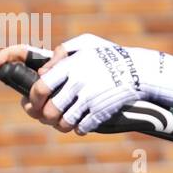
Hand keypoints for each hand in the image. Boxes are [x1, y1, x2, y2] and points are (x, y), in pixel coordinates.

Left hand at [0, 35, 172, 134]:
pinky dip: (78, 129)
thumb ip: (62, 52)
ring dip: (61, 125)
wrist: (140, 71)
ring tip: (63, 122)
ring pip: (64, 123)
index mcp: (70, 67)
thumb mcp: (85, 43)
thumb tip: (43, 70)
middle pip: (49, 111)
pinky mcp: (102, 112)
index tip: (32, 102)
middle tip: (46, 116)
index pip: (40, 88)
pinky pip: (82, 128)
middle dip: (44, 116)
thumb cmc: (110, 54)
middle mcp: (77, 84)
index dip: (32, 98)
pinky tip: (80, 124)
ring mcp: (90, 100)